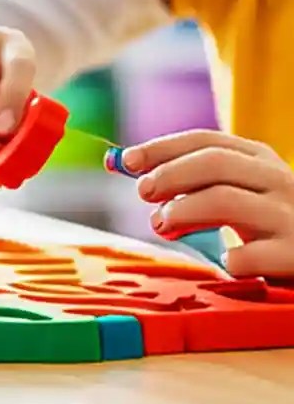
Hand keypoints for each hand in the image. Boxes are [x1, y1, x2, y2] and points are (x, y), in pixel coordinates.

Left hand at [123, 130, 293, 277]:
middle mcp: (279, 181)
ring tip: (163, 225)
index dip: (162, 147)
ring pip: (224, 200)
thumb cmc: (269, 224)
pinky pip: (248, 256)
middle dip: (169, 175)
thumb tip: (127, 165)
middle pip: (214, 163)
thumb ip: (193, 180)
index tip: (127, 160)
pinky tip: (224, 263)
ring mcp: (290, 216)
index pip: (206, 140)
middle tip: (143, 192)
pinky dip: (226, 260)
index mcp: (261, 160)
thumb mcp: (240, 192)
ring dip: (181, 212)